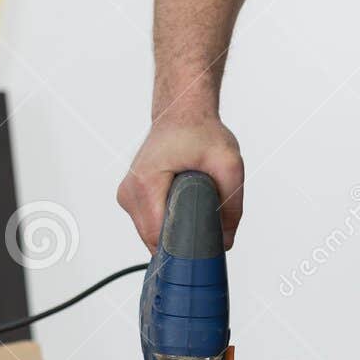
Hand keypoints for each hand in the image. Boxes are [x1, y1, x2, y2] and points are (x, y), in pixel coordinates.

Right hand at [117, 116, 243, 249]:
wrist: (181, 112)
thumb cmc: (199, 131)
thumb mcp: (228, 164)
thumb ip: (232, 205)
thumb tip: (224, 242)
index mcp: (146, 183)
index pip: (158, 236)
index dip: (182, 247)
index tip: (202, 246)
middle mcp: (130, 191)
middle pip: (153, 239)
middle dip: (181, 239)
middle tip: (206, 225)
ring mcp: (127, 195)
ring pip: (150, 234)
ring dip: (174, 230)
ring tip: (194, 208)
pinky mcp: (131, 197)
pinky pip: (148, 224)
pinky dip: (167, 221)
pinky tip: (182, 205)